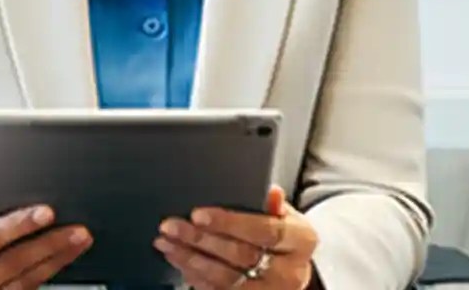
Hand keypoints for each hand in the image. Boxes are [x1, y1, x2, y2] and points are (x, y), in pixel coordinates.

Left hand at [154, 186, 318, 289]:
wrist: (292, 272)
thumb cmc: (284, 237)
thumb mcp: (287, 217)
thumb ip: (275, 206)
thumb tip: (271, 191)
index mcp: (301, 241)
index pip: (264, 230)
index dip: (229, 223)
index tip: (198, 214)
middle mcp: (290, 272)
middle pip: (240, 254)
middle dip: (201, 239)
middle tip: (172, 226)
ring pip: (226, 278)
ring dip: (191, 259)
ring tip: (167, 243)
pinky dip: (194, 276)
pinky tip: (178, 260)